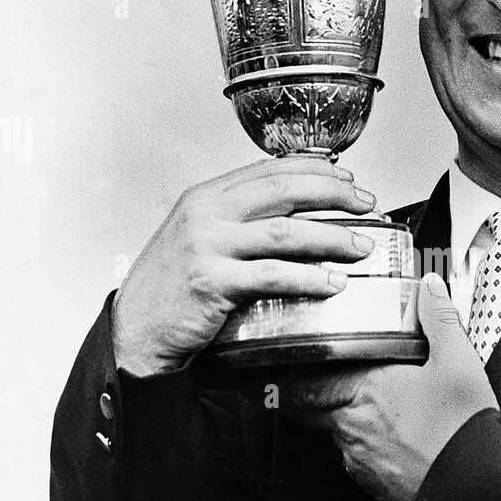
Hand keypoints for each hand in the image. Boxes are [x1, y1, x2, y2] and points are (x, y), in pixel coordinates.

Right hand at [112, 155, 377, 375]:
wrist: (135, 331)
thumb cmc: (171, 290)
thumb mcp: (200, 240)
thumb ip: (238, 222)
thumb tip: (294, 214)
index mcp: (206, 197)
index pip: (270, 169)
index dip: (315, 169)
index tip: (347, 178)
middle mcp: (206, 213)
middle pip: (284, 190)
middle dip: (334, 194)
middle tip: (365, 204)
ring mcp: (207, 246)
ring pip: (285, 231)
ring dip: (332, 237)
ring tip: (361, 247)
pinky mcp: (211, 281)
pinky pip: (272, 275)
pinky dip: (309, 277)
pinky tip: (332, 282)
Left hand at [279, 274, 498, 500]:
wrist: (475, 492)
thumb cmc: (464, 433)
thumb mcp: (459, 363)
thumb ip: (439, 319)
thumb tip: (429, 288)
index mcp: (365, 390)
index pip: (302, 382)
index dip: (293, 373)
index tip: (293, 364)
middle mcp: (352, 427)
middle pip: (308, 409)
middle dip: (312, 394)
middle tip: (321, 381)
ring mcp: (360, 460)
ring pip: (334, 434)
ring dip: (344, 419)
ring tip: (373, 407)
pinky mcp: (375, 486)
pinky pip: (356, 460)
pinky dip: (367, 446)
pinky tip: (394, 437)